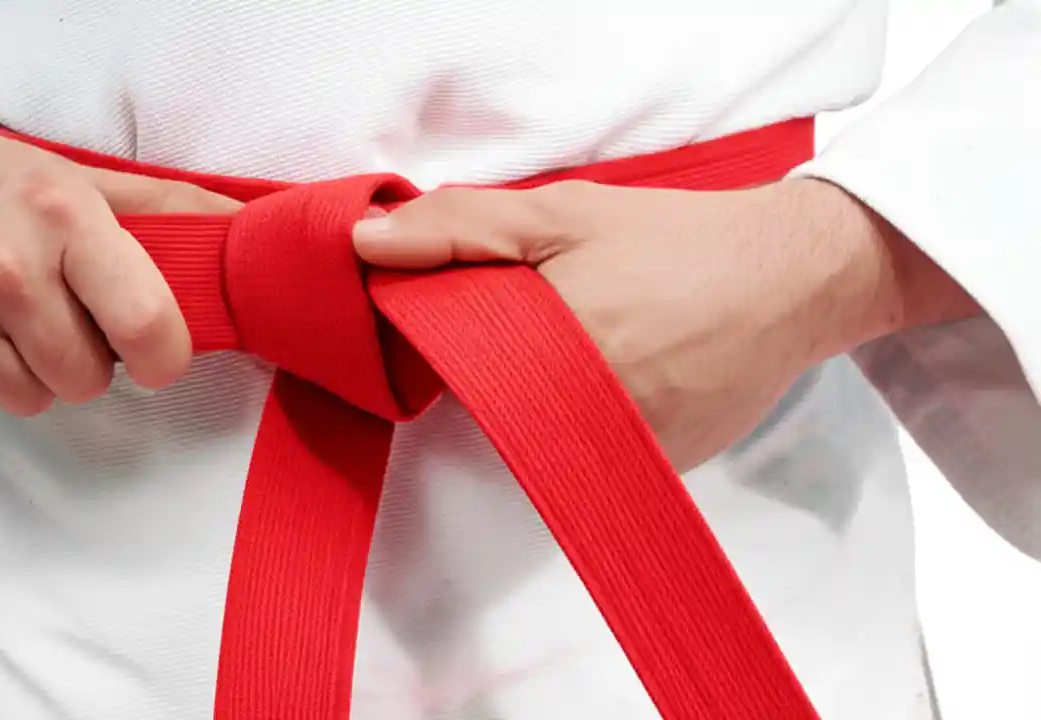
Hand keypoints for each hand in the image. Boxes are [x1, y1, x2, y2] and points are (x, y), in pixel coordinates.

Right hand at [0, 92, 238, 428]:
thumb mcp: (61, 174)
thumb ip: (159, 210)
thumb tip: (245, 232)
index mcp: (58, 218)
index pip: (147, 324)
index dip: (165, 354)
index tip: (158, 352)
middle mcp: (4, 272)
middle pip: (92, 378)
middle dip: (85, 355)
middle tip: (51, 309)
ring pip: (37, 400)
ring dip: (29, 369)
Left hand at [354, 178, 920, 470]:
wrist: (789, 280)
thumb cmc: (674, 241)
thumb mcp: (560, 212)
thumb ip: (456, 227)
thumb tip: (366, 246)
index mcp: (542, 352)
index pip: (446, 373)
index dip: (450, 342)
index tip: (480, 315)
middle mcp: (578, 419)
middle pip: (492, 410)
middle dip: (503, 367)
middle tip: (558, 319)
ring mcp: (619, 453)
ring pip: (543, 438)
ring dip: (548, 398)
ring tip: (604, 341)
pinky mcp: (654, 471)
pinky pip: (593, 456)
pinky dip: (592, 420)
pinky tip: (630, 373)